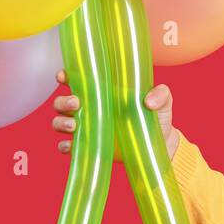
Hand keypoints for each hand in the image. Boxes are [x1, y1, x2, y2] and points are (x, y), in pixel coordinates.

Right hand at [52, 68, 181, 160]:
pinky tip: (73, 145)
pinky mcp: (89, 146)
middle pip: (62, 102)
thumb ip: (160, 94)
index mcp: (103, 92)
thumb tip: (148, 101)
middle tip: (76, 103)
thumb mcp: (164, 101)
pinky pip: (67, 146)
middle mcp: (90, 108)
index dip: (65, 76)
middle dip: (62, 101)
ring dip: (61, 123)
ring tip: (74, 126)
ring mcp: (87, 128)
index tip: (64, 76)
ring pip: (59, 122)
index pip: (77, 80)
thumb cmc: (158, 117)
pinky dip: (65, 146)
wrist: (161, 145)